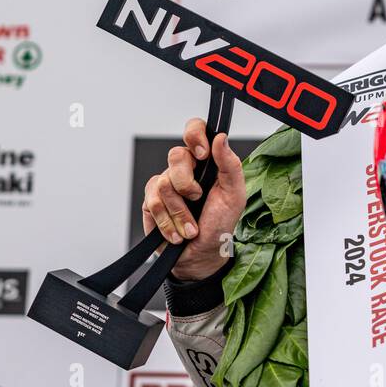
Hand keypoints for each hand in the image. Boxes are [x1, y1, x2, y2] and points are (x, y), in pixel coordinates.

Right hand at [141, 119, 246, 281]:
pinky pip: (152, 203)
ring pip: (164, 183)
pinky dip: (168, 222)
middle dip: (187, 183)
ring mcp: (166, 184)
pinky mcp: (151, 202)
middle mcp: (185, 169)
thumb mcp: (234, 195)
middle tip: (198, 199)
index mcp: (206, 162)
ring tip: (191, 227)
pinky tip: (177, 233)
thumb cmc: (220, 224)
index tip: (202, 155)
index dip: (194, 136)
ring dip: (180, 212)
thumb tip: (221, 137)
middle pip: (175, 156)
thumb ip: (230, 165)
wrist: (200, 255)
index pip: (195, 130)